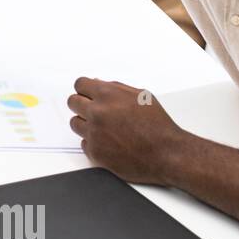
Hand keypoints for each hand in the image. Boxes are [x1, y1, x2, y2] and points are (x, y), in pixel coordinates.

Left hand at [66, 77, 185, 183]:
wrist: (166, 154)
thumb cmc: (158, 125)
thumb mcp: (142, 96)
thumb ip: (116, 88)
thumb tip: (97, 83)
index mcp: (108, 95)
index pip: (80, 84)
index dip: (85, 89)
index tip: (88, 94)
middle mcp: (97, 113)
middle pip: (72, 102)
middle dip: (82, 104)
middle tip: (95, 111)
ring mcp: (93, 133)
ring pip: (75, 123)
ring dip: (86, 124)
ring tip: (105, 128)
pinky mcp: (94, 151)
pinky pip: (83, 142)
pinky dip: (94, 142)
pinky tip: (110, 142)